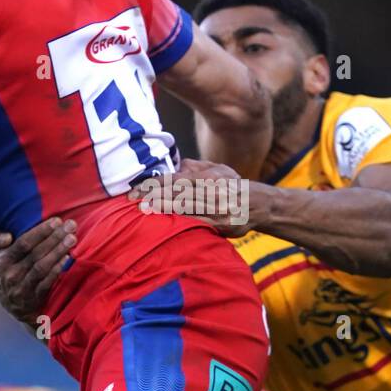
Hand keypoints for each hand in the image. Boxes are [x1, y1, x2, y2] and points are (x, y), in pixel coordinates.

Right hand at [0, 217, 75, 323]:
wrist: (9, 303)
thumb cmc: (2, 270)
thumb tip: (8, 237)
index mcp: (2, 260)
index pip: (23, 243)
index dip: (41, 232)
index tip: (56, 221)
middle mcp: (11, 274)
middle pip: (36, 253)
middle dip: (55, 237)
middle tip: (71, 225)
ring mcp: (22, 287)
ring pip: (43, 267)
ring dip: (59, 251)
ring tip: (72, 239)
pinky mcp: (34, 297)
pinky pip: (47, 282)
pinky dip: (58, 269)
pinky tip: (68, 258)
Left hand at [127, 158, 265, 237]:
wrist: (258, 206)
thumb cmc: (231, 185)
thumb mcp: (217, 169)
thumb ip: (195, 167)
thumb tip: (175, 163)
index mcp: (210, 177)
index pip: (178, 179)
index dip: (156, 183)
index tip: (137, 188)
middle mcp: (213, 192)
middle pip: (178, 193)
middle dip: (154, 195)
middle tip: (132, 199)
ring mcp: (217, 211)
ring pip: (186, 209)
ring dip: (163, 209)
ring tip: (143, 210)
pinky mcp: (220, 227)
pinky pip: (197, 224)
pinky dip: (180, 223)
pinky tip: (165, 224)